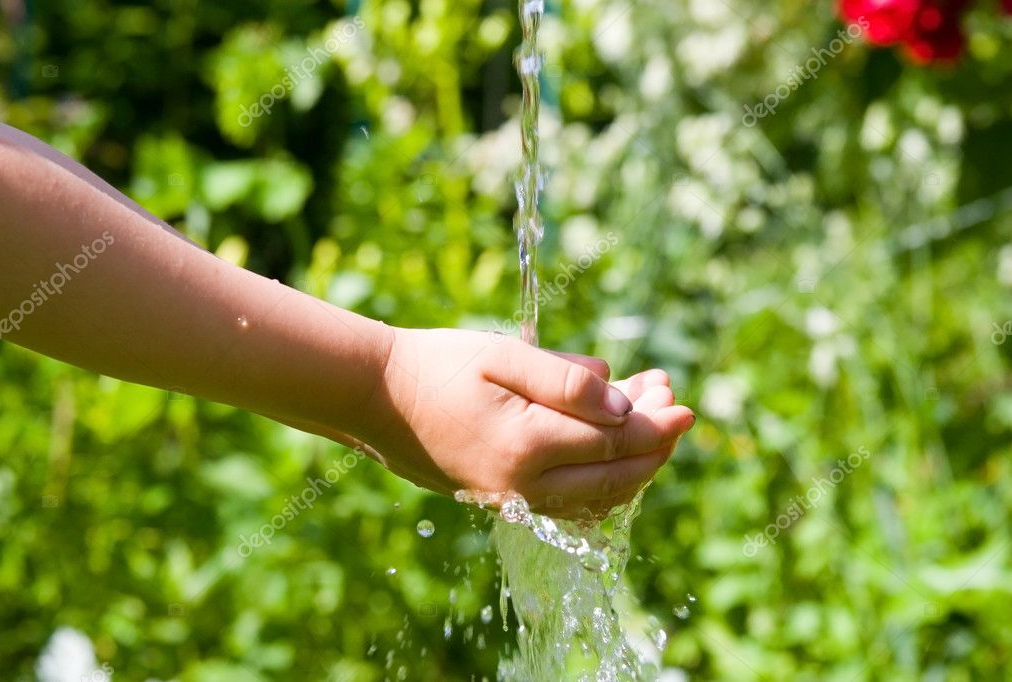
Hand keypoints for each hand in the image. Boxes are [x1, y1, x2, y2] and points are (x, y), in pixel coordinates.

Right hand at [350, 327, 694, 515]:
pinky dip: (599, 485)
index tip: (685, 406)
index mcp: (527, 445)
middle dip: (652, 446)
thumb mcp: (503, 356)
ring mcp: (510, 500)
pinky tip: (609, 459)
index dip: (655, 425)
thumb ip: (565, 380)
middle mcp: (523, 486)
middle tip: (676, 411)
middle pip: (613, 478)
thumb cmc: (437, 365)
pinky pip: (567, 506)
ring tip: (648, 424)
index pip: (614, 442)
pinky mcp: (500, 501)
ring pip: (593, 498)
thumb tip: (622, 401)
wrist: (376, 399)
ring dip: (630, 465)